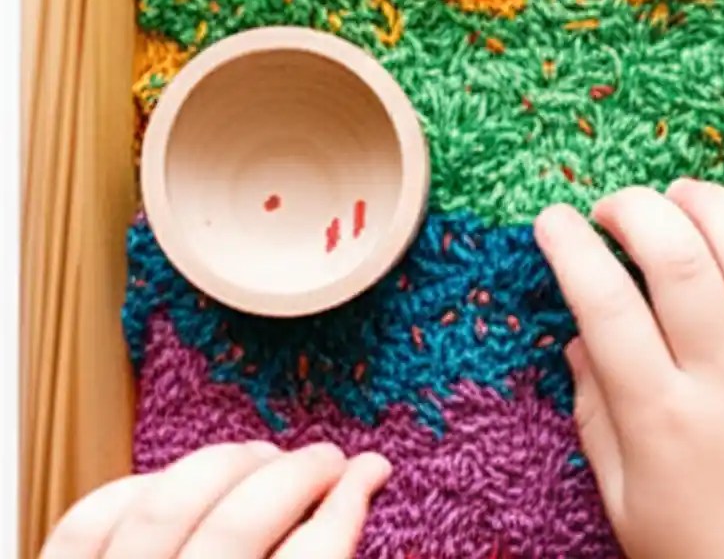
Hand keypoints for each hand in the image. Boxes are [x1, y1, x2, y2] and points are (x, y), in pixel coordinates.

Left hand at [40, 442, 391, 558]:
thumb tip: (343, 523)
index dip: (348, 502)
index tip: (371, 473)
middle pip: (239, 524)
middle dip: (298, 474)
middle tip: (331, 460)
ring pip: (166, 506)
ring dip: (228, 464)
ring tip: (267, 458)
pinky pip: (94, 519)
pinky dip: (144, 485)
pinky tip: (187, 480)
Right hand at [534, 179, 723, 558]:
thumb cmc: (702, 557)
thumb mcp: (623, 500)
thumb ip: (597, 416)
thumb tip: (581, 340)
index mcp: (661, 420)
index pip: (604, 306)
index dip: (570, 248)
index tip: (554, 221)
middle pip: (680, 263)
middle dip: (637, 211)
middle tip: (616, 208)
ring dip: (715, 210)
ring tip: (686, 199)